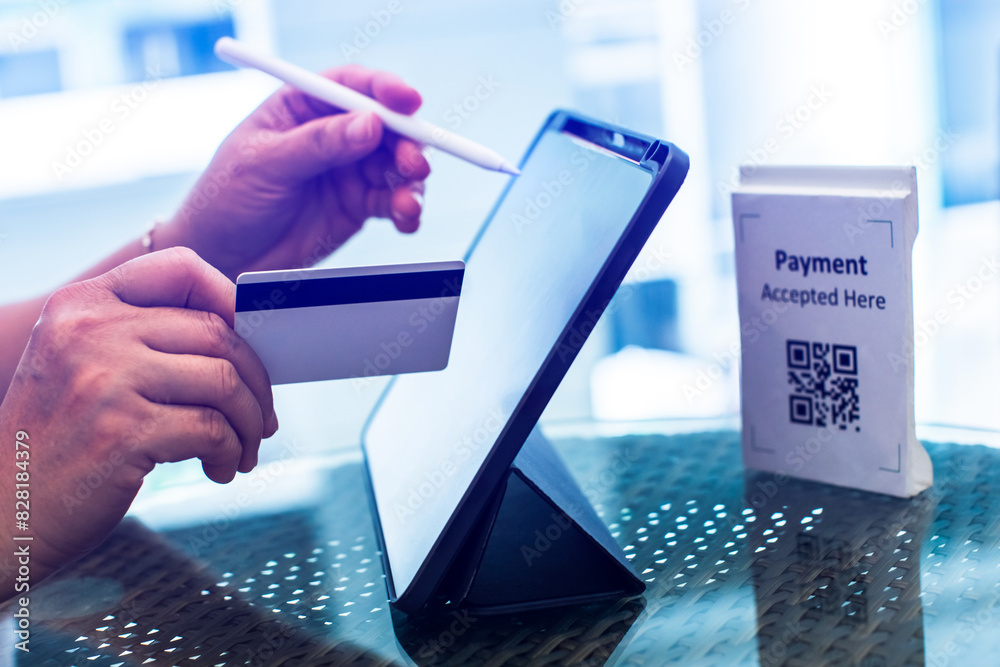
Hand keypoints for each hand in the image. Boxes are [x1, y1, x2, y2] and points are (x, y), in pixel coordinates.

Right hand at [0, 247, 276, 589]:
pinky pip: (213, 429)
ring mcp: (106, 380)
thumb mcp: (79, 365)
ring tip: (242, 450)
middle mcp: (91, 331)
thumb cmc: (55, 442)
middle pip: (217, 332)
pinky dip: (230, 453)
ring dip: (249, 423)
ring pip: (224, 381)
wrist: (2, 512)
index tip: (252, 340)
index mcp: (81, 305)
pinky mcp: (123, 432)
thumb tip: (241, 340)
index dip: (230, 298)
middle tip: (260, 417)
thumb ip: (141, 338)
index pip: (179, 267)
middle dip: (255, 380)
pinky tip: (220, 469)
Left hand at [159, 65, 431, 280]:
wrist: (222, 258)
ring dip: (410, 182)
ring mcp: (348, 170)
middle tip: (412, 165)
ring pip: (395, 166)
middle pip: (386, 126)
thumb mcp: (265, 165)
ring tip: (407, 205)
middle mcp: (332, 134)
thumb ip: (318, 145)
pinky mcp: (358, 206)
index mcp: (302, 107)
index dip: (384, 90)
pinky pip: (393, 201)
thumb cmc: (226, 200)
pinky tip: (405, 219)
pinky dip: (406, 209)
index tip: (408, 102)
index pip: (351, 87)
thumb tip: (369, 124)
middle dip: (406, 144)